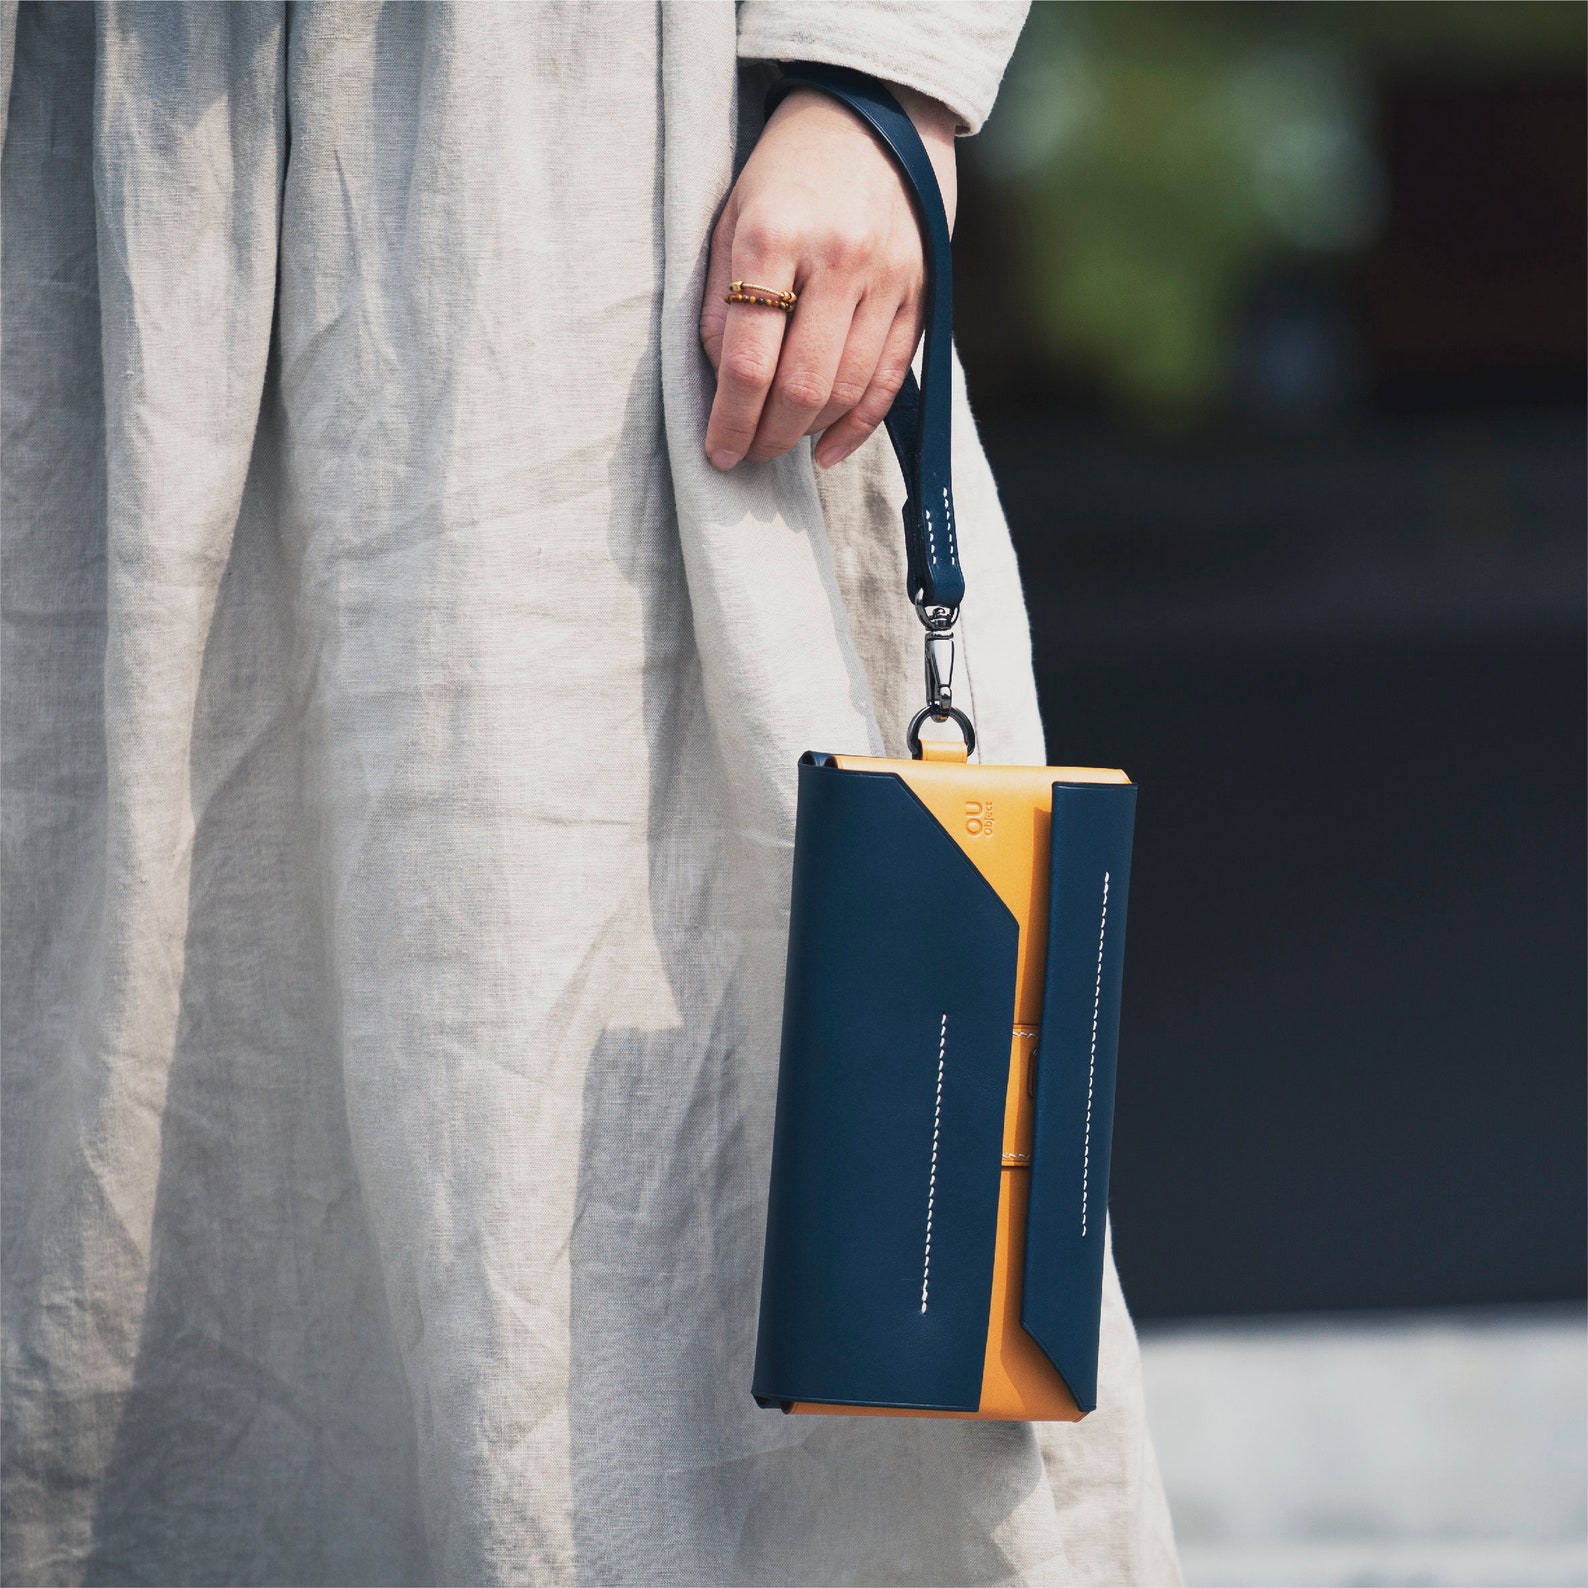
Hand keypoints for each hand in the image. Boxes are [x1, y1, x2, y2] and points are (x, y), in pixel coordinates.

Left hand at [700, 84, 957, 472]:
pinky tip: (827, 450)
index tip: (717, 452)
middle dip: (767, 436)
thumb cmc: (786, 170)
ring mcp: (887, 277)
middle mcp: (837, 259)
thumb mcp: (731, 215)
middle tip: (747, 455)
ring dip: (807, 432)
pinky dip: (858, 426)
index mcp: (774, 235)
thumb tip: (720, 382)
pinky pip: (890, 380)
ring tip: (779, 443)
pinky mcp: (922, 291)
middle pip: (801, 385)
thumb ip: (717, 298)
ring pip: (846, 389)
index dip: (729, 420)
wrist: (874, 109)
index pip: (748, 361)